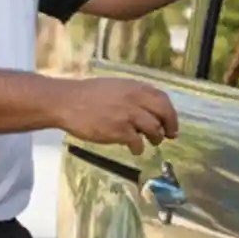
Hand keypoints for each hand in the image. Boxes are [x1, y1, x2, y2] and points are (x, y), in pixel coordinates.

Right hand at [56, 78, 178, 154]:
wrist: (67, 102)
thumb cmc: (88, 95)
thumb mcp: (115, 87)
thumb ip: (132, 95)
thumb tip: (148, 109)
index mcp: (134, 87)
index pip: (162, 98)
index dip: (170, 112)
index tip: (171, 122)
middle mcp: (134, 99)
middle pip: (164, 113)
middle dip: (170, 126)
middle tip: (169, 135)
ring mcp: (127, 115)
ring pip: (154, 129)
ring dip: (156, 138)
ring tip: (150, 142)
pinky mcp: (119, 131)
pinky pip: (137, 142)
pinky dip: (138, 148)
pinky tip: (134, 150)